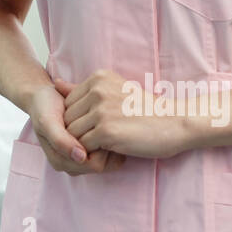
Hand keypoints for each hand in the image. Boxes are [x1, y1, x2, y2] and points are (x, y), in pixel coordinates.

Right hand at [27, 84, 125, 174]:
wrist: (43, 96)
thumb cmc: (44, 107)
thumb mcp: (47, 121)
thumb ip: (60, 141)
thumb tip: (80, 157)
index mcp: (61, 161)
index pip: (94, 165)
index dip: (99, 147)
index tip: (96, 125)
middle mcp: (71, 164)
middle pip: (104, 164)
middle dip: (106, 144)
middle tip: (104, 121)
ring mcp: (80, 157)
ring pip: (108, 159)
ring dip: (109, 141)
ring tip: (105, 121)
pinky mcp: (87, 149)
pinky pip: (108, 152)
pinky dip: (110, 138)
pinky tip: (107, 123)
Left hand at [58, 70, 187, 159]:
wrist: (176, 122)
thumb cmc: (145, 109)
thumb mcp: (114, 91)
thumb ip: (82, 89)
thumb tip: (55, 83)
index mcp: (98, 78)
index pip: (69, 103)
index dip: (81, 119)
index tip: (101, 125)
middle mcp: (97, 90)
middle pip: (68, 118)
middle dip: (80, 133)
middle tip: (102, 140)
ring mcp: (100, 110)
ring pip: (72, 133)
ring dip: (86, 145)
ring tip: (107, 145)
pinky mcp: (106, 131)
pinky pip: (83, 146)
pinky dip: (93, 153)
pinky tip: (111, 151)